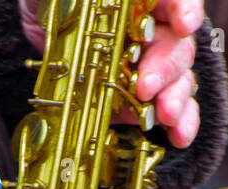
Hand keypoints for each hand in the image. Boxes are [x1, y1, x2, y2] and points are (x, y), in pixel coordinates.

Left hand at [18, 0, 204, 147]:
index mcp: (137, 1)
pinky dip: (181, 124)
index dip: (184, 8)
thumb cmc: (55, 5)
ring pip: (179, 79)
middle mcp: (151, 30)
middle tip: (145, 87)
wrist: (43, 37)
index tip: (184, 24)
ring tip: (164, 115)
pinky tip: (178, 135)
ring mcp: (151, 66)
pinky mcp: (144, 100)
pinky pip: (173, 110)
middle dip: (165, 67)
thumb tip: (81, 2)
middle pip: (176, 45)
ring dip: (175, 99)